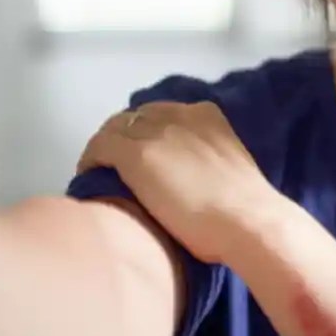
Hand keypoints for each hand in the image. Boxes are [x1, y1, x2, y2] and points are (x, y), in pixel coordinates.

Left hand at [77, 101, 276, 263]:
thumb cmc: (246, 208)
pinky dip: (90, 160)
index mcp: (206, 114)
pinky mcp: (135, 155)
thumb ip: (207, 159)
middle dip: (124, 137)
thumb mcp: (228, 165)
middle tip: (117, 165)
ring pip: (113, 129)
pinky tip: (88, 176)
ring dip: (105, 148)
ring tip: (100, 170)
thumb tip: (191, 176)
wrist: (247, 221)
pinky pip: (99, 148)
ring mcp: (155, 133)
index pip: (162, 114)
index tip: (143, 155)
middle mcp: (178, 115)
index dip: (148, 133)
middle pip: (135, 117)